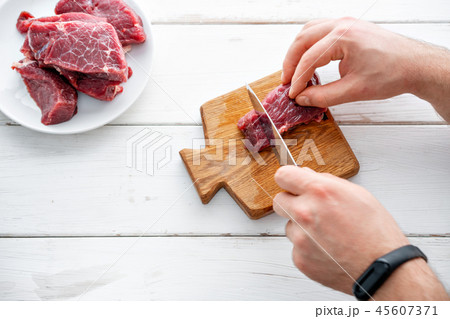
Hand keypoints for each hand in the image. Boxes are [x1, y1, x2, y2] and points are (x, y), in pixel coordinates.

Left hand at [273, 166, 447, 298]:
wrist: (383, 269)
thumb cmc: (376, 232)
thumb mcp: (358, 194)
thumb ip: (327, 182)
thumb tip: (308, 176)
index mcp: (320, 192)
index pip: (283, 175)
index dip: (289, 179)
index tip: (292, 183)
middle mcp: (305, 213)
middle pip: (278, 200)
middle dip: (291, 202)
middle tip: (309, 209)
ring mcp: (300, 238)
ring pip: (289, 225)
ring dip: (301, 227)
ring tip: (327, 234)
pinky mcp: (299, 258)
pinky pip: (295, 246)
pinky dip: (307, 247)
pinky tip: (328, 249)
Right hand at [281, 17, 449, 120]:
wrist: (415, 65)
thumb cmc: (391, 74)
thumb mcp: (354, 90)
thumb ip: (323, 96)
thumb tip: (302, 98)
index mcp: (343, 37)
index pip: (309, 58)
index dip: (297, 78)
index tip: (292, 93)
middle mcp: (342, 25)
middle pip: (303, 39)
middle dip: (291, 61)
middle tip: (286, 81)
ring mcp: (346, 24)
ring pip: (309, 31)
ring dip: (298, 51)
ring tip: (293, 71)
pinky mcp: (350, 28)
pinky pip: (320, 31)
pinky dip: (310, 46)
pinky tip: (309, 60)